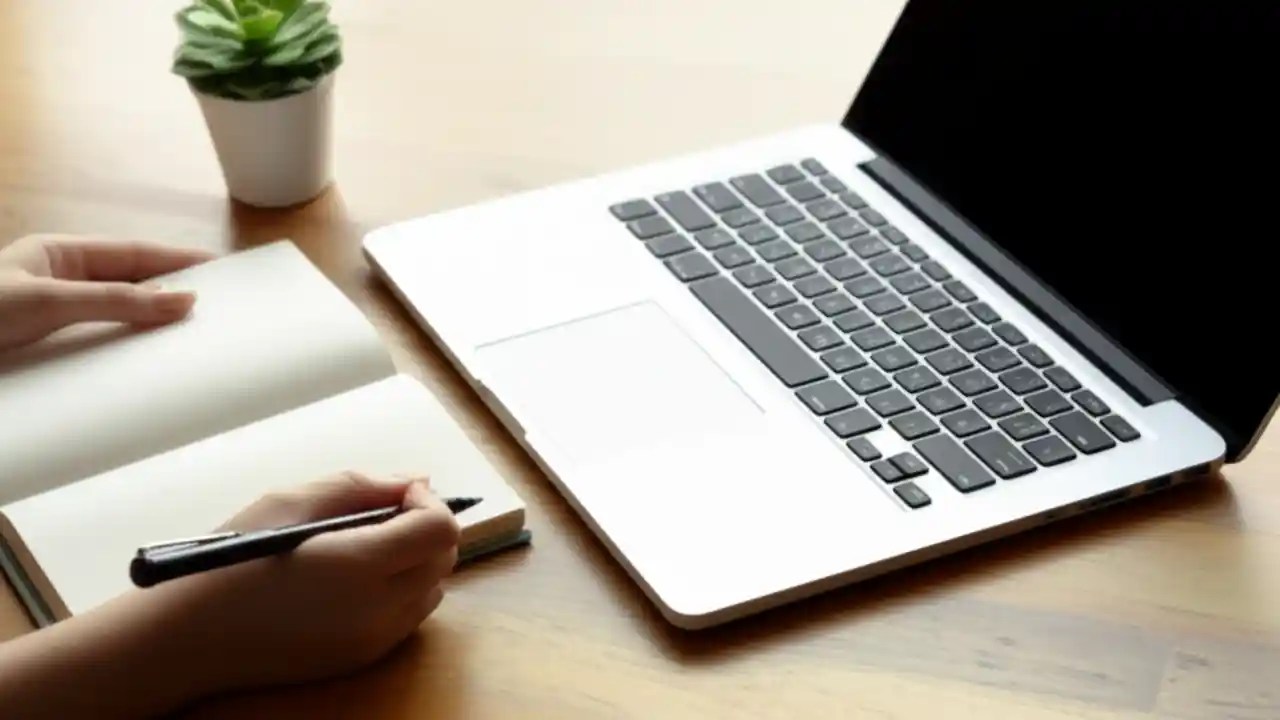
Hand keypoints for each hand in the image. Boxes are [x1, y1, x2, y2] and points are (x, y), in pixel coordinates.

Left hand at [0, 234, 213, 351]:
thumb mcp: (48, 301)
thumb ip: (114, 301)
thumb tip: (184, 300)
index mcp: (58, 255)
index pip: (131, 253)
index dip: (176, 259)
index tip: (218, 267)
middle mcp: (59, 281)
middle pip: (129, 283)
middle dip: (170, 292)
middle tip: (215, 306)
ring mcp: (54, 316)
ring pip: (116, 315)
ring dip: (149, 325)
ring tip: (190, 336)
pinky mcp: (50, 350)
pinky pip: (100, 345)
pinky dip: (126, 352)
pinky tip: (146, 362)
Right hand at [0, 473, 460, 718]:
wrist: (190, 636)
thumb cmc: (233, 559)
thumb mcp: (293, 501)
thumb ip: (363, 485)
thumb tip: (416, 480)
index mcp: (361, 566)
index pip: (440, 529)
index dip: (427, 502)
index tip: (395, 494)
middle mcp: (377, 610)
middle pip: (443, 560)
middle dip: (425, 528)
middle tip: (382, 514)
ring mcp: (373, 641)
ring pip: (432, 591)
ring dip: (416, 561)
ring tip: (365, 546)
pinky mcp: (361, 660)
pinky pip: (408, 618)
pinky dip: (400, 591)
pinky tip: (355, 578)